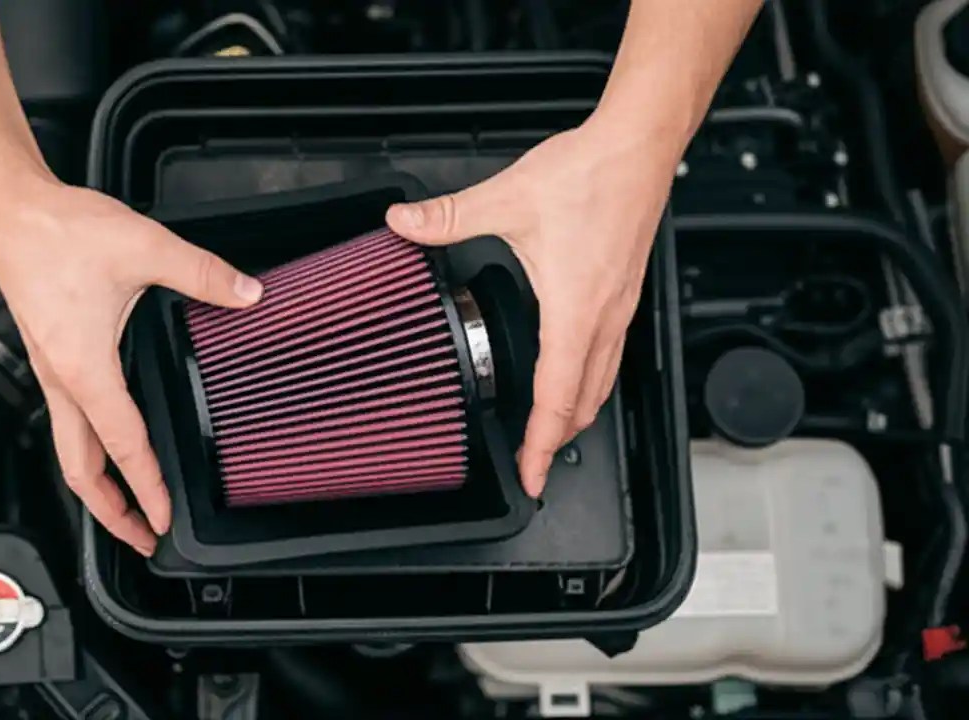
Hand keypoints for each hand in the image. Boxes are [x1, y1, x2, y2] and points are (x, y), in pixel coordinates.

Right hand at [0, 180, 262, 554]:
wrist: (11, 209)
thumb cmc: (61, 231)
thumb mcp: (144, 247)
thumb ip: (202, 274)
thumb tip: (247, 293)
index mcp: (84, 367)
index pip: (122, 445)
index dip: (146, 486)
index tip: (164, 519)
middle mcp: (61, 379)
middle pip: (79, 468)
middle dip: (109, 511)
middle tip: (141, 536)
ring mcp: (49, 371)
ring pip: (68, 447)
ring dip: (96, 484)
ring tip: (125, 506)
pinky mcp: (48, 356)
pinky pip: (66, 420)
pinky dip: (87, 449)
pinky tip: (110, 441)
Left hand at [386, 117, 675, 495]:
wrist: (639, 147)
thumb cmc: (589, 175)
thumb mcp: (507, 199)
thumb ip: (449, 217)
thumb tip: (403, 224)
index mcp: (574, 310)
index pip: (556, 397)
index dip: (541, 444)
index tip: (532, 476)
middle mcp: (603, 318)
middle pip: (584, 402)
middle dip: (557, 440)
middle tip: (534, 466)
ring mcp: (619, 308)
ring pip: (602, 382)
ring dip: (576, 414)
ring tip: (551, 434)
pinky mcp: (625, 294)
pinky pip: (610, 355)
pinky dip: (590, 382)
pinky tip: (573, 375)